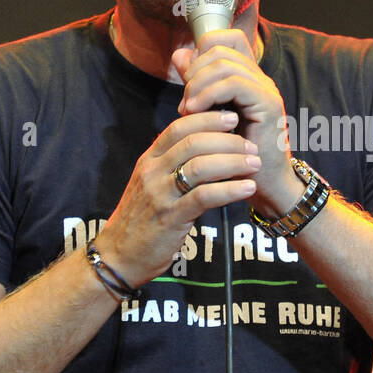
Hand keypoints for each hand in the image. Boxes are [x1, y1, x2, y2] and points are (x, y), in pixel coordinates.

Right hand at [93, 110, 260, 286]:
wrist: (117, 256)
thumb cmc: (141, 220)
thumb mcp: (150, 185)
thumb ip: (171, 165)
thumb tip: (202, 149)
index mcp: (149, 160)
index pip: (179, 127)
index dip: (208, 119)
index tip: (232, 117)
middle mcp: (152, 172)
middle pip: (194, 142)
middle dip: (228, 140)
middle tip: (252, 145)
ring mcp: (160, 193)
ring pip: (201, 166)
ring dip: (233, 162)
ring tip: (255, 164)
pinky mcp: (171, 217)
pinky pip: (204, 196)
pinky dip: (230, 190)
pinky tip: (248, 188)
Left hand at [170, 30, 303, 217]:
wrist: (263, 185)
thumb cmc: (236, 156)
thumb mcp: (208, 114)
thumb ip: (196, 84)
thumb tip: (179, 55)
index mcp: (246, 77)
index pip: (226, 38)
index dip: (200, 50)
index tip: (188, 81)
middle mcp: (258, 78)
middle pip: (220, 48)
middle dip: (193, 71)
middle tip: (185, 102)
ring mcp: (265, 89)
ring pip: (224, 63)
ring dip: (197, 84)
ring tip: (187, 110)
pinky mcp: (268, 104)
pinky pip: (234, 83)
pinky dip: (209, 94)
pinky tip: (196, 111)